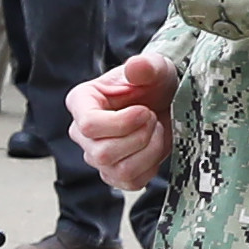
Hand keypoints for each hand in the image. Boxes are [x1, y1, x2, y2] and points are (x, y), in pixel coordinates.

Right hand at [69, 47, 174, 196]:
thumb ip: (146, 66)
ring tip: (155, 129)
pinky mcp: (114, 174)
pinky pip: (131, 182)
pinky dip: (151, 165)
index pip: (88, 125)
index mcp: (82, 102)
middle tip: (152, 117)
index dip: (121, 123)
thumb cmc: (153, 83)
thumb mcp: (154, 68)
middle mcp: (82, 133)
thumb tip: (136, 66)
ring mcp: (96, 157)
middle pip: (102, 153)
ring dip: (149, 151)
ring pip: (119, 171)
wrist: (166, 102)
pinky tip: (154, 146)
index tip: (144, 110)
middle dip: (139, 137)